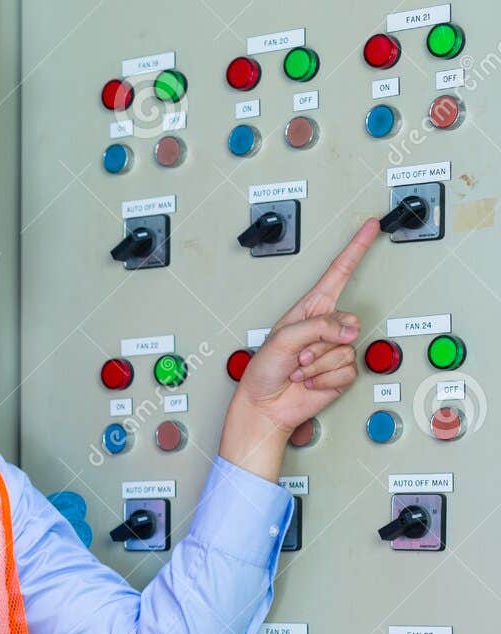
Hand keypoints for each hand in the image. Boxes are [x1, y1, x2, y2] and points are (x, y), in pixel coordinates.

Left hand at [220, 217, 379, 477]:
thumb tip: (348, 330)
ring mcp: (334, 350)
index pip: (337, 274)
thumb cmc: (264, 370)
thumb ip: (318, 326)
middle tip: (299, 354)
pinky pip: (347, 370)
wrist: (265, 405)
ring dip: (318, 363)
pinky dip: (324, 378)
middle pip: (348, 321)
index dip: (355, 250)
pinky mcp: (341, 372)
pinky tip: (309, 380)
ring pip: (346, 350)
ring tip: (300, 369)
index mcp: (309, 310)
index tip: (370, 227)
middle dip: (322, 341)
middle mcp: (324, 327)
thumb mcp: (283, 338)